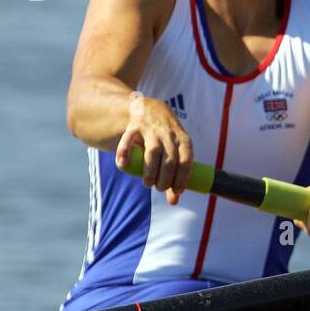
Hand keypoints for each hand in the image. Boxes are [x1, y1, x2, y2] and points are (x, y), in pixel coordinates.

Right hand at [115, 91, 194, 205]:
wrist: (145, 109)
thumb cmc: (163, 138)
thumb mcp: (172, 152)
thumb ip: (173, 175)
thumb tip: (174, 201)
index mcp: (183, 139)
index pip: (187, 160)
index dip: (182, 178)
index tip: (176, 191)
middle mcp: (169, 133)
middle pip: (170, 160)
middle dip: (165, 179)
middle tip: (159, 188)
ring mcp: (151, 128)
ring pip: (153, 152)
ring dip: (150, 171)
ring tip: (147, 183)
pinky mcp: (134, 125)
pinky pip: (129, 139)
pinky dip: (124, 152)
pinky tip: (123, 165)